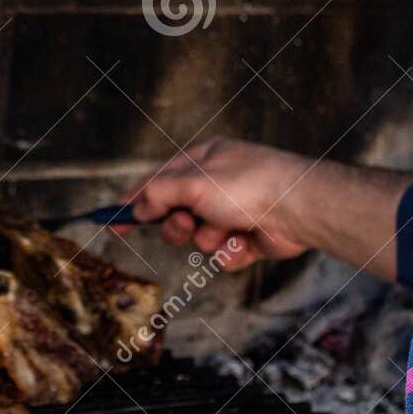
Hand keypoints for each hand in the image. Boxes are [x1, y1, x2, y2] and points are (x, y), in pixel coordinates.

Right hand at [121, 138, 315, 271]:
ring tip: (228, 230)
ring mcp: (235, 211)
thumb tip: (139, 207)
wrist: (299, 208)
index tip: (113, 221)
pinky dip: (232, 251)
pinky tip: (247, 241)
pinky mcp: (249, 237)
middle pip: (176, 213)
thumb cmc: (249, 185)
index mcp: (204, 159)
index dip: (135, 201)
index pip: (159, 180)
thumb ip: (159, 194)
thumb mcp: (193, 183)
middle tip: (187, 225)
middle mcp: (218, 184)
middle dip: (178, 225)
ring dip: (209, 238)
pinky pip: (224, 253)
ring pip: (199, 237)